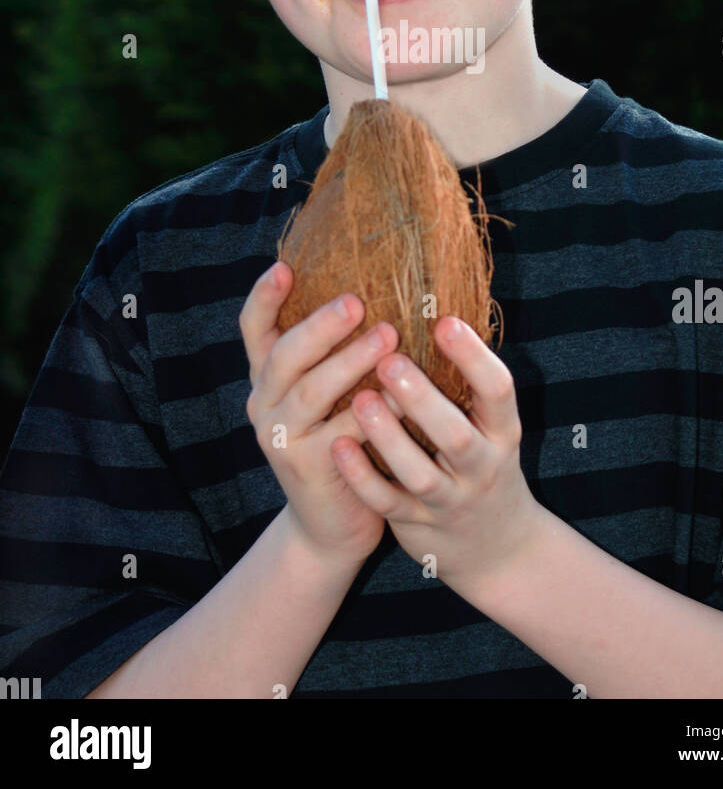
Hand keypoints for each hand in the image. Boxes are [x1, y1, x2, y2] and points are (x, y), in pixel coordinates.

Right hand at [241, 261, 402, 569]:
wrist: (330, 524)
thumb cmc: (338, 439)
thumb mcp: (323, 393)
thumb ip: (331, 352)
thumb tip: (372, 286)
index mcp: (267, 377)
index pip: (253, 329)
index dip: (264, 297)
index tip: (284, 267)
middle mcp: (264, 404)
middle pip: (283, 356)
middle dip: (320, 326)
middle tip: (356, 301)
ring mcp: (281, 438)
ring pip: (311, 393)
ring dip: (349, 361)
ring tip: (388, 336)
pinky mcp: (308, 469)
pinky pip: (342, 434)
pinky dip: (372, 411)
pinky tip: (400, 393)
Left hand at [330, 316, 541, 590]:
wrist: (495, 548)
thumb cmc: (482, 460)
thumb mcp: (490, 425)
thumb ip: (467, 383)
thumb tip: (431, 307)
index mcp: (502, 431)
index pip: (498, 391)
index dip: (474, 357)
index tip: (444, 321)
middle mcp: (482, 466)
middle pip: (456, 436)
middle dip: (422, 400)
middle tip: (389, 360)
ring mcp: (449, 499)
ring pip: (418, 472)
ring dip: (387, 437)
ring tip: (360, 399)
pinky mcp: (418, 524)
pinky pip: (387, 502)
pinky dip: (362, 477)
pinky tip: (338, 446)